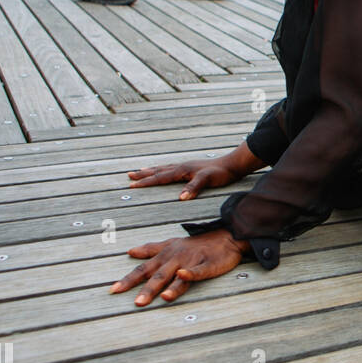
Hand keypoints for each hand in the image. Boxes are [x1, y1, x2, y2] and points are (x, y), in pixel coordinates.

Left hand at [109, 230, 247, 306]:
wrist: (225, 236)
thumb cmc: (196, 243)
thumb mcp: (171, 243)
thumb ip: (151, 249)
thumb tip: (130, 252)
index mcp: (165, 255)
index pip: (143, 269)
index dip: (129, 279)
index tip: (113, 290)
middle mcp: (176, 258)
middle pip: (158, 275)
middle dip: (146, 289)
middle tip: (136, 303)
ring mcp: (192, 261)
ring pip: (177, 276)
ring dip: (168, 286)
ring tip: (160, 297)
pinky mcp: (208, 264)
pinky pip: (199, 271)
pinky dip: (191, 273)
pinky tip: (183, 275)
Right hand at [127, 154, 248, 200]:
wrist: (232, 164)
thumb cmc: (221, 173)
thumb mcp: (207, 181)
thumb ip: (194, 188)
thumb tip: (180, 198)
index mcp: (182, 170)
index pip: (160, 177)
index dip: (146, 182)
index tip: (132, 184)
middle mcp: (181, 166)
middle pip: (158, 171)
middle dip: (143, 174)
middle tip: (129, 175)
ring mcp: (186, 166)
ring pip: (164, 168)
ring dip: (151, 170)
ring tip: (140, 170)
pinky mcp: (191, 167)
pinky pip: (171, 168)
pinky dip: (162, 169)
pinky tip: (163, 171)